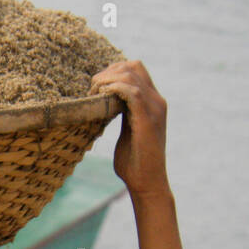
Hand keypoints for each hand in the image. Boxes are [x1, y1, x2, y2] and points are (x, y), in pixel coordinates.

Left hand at [91, 61, 169, 198]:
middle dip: (108, 72)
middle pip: (133, 66)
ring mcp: (154, 108)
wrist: (147, 181)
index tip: (95, 86)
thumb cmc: (134, 161)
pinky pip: (132, 92)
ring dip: (107, 79)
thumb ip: (121, 115)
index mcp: (152, 101)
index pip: (135, 70)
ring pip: (131, 74)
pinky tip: (101, 97)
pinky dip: (114, 89)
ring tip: (94, 93)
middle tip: (91, 89)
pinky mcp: (148, 119)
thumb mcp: (127, 131)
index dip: (112, 71)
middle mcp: (156, 100)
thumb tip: (104, 107)